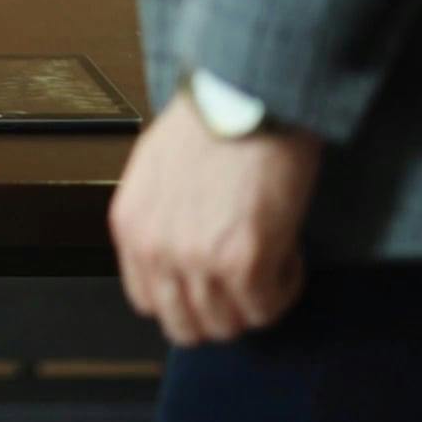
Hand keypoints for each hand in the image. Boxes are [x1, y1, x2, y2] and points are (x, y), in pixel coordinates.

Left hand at [109, 96, 323, 346]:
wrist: (245, 97)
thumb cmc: (210, 121)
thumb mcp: (156, 171)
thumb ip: (158, 218)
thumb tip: (178, 249)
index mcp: (131, 227)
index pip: (147, 301)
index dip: (184, 301)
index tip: (209, 288)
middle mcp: (157, 251)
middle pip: (186, 325)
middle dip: (221, 312)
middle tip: (247, 286)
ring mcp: (199, 261)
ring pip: (229, 324)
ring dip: (255, 301)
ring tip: (272, 263)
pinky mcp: (245, 262)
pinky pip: (267, 307)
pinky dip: (284, 289)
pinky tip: (290, 256)